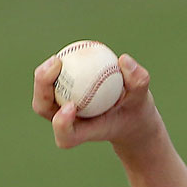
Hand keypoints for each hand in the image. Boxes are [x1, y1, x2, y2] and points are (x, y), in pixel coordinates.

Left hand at [31, 52, 159, 151]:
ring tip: (57, 59)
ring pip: (43, 93)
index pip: (67, 135)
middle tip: (56, 65)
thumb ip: (139, 81)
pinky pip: (53, 79)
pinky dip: (57, 66)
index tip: (72, 106)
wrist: (129, 115)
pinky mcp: (59, 94)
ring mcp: (60, 108)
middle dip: (42, 88)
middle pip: (43, 108)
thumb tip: (123, 60)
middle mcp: (68, 121)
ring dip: (43, 75)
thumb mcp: (143, 98)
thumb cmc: (135, 110)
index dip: (62, 123)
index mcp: (84, 132)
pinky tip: (67, 52)